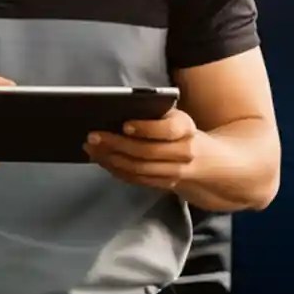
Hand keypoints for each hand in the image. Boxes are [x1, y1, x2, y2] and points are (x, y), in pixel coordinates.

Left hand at [84, 107, 201, 190]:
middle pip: (147, 151)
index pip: (167, 130)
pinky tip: (101, 160)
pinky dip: (116, 170)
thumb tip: (114, 109)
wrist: (203, 158)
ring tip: (91, 148)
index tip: (124, 125)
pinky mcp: (165, 183)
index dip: (145, 128)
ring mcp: (176, 171)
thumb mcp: (170, 115)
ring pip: (139, 168)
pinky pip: (137, 179)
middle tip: (92, 136)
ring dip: (111, 159)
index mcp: (185, 127)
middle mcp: (184, 151)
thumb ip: (150, 112)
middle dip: (116, 144)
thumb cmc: (175, 129)